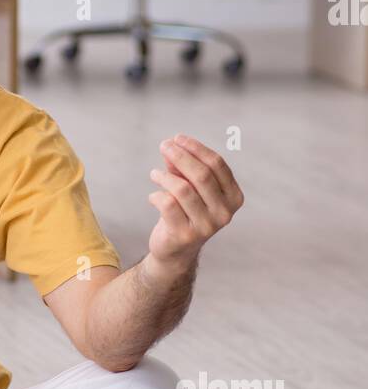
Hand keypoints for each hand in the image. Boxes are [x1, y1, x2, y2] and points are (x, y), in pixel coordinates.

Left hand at [147, 134, 243, 266]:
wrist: (176, 250)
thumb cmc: (186, 211)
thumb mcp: (189, 186)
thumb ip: (183, 167)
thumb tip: (172, 146)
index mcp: (233, 197)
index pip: (217, 165)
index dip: (196, 148)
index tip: (177, 138)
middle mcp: (224, 212)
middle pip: (201, 175)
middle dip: (180, 156)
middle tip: (164, 146)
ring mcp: (206, 226)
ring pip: (182, 189)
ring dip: (164, 176)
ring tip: (154, 174)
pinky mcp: (185, 235)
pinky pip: (167, 204)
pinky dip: (156, 195)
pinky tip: (153, 197)